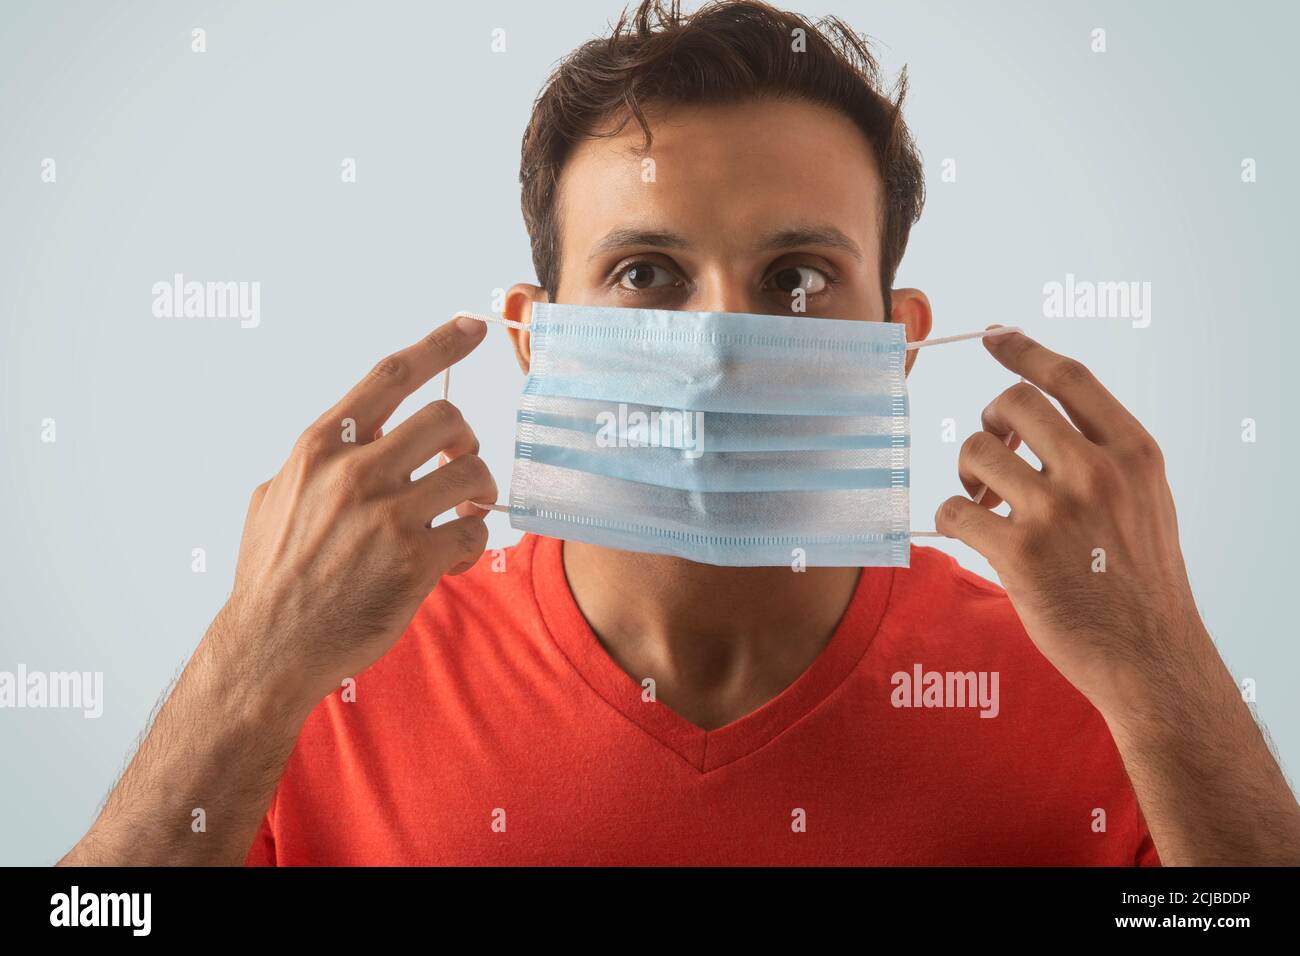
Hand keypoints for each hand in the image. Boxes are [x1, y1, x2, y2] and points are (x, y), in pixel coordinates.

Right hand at [215, 314, 496, 709]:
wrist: (270, 647)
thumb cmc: (271, 575)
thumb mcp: (272, 497)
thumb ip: (315, 462)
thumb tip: (352, 439)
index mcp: (321, 448)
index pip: (391, 375)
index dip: (440, 344)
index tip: (472, 327)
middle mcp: (355, 473)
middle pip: (447, 418)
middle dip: (465, 440)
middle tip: (458, 466)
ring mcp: (387, 516)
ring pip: (472, 473)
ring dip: (477, 492)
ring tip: (463, 512)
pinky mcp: (415, 561)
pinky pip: (474, 532)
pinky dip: (474, 543)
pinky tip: (455, 558)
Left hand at [934, 329, 1209, 717]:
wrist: (1151, 658)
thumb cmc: (1141, 580)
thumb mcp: (1148, 500)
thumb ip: (1105, 456)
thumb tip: (1042, 418)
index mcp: (1133, 453)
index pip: (1070, 378)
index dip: (1024, 350)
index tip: (994, 336)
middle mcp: (1096, 473)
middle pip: (1012, 405)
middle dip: (990, 423)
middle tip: (992, 458)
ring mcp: (1057, 512)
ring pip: (976, 452)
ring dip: (967, 473)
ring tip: (981, 500)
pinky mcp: (1020, 555)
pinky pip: (954, 512)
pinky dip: (950, 519)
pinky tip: (968, 534)